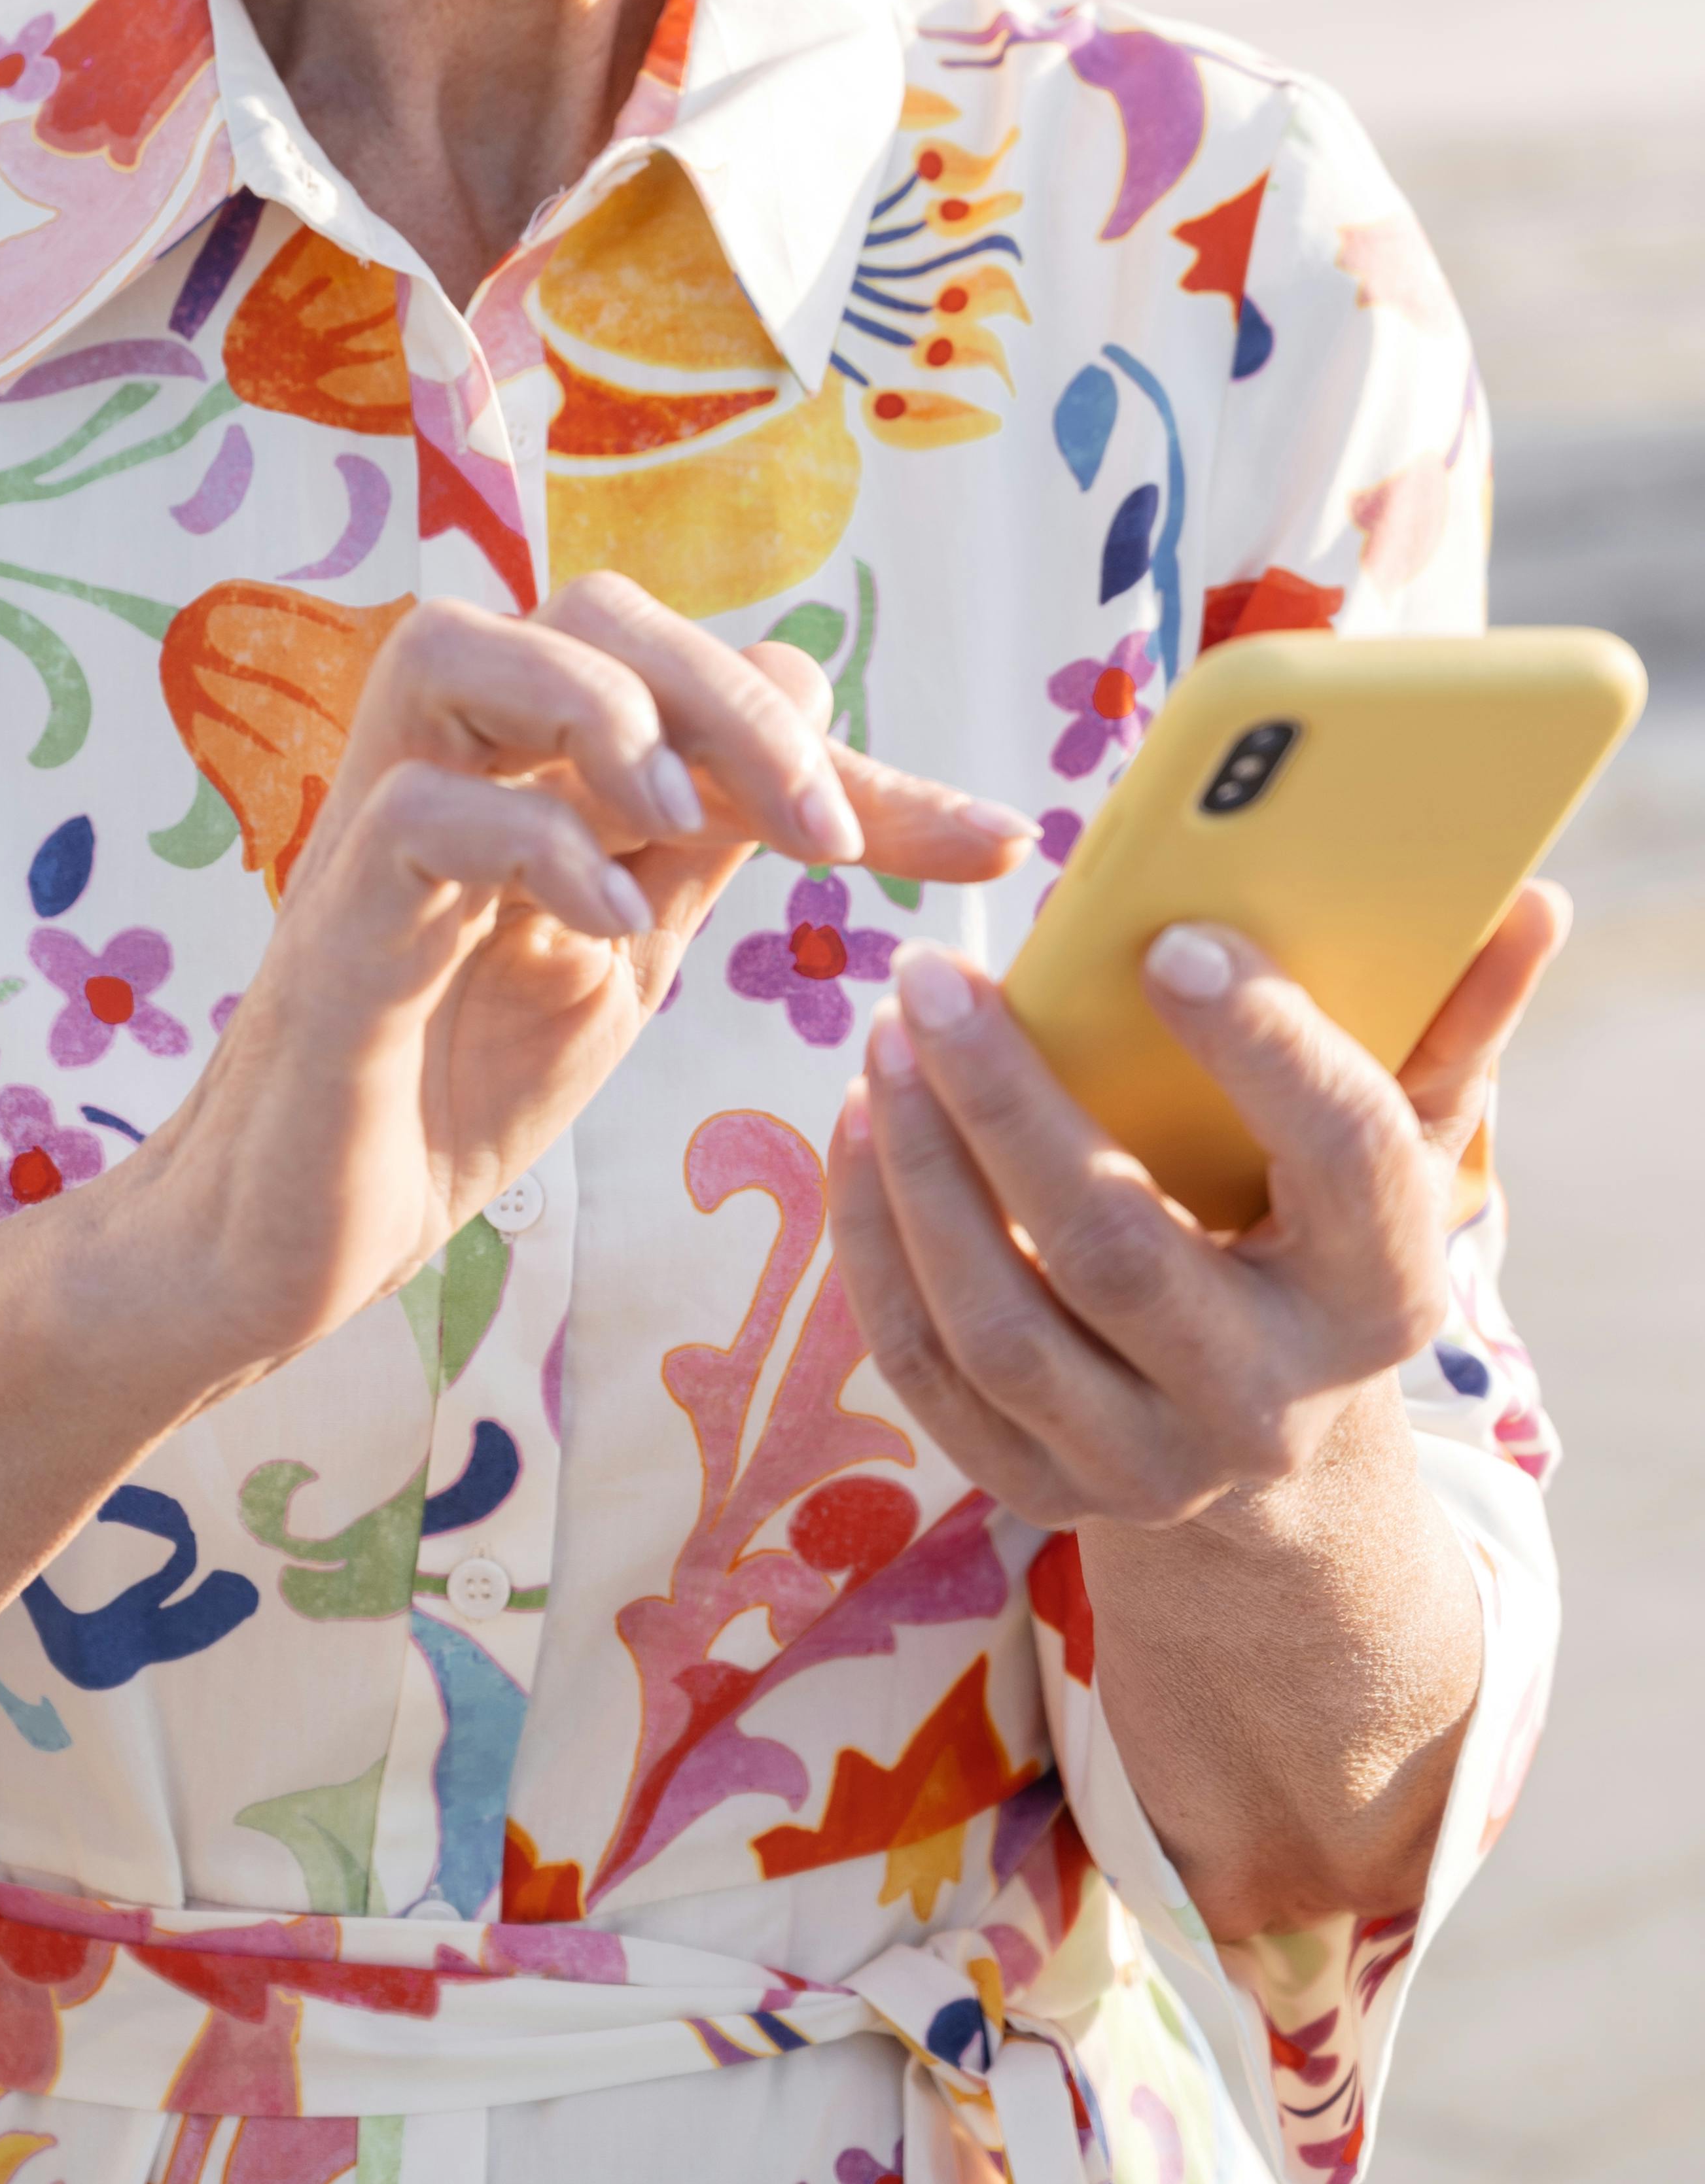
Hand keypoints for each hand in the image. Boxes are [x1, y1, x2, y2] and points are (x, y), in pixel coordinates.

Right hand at [132, 572, 1035, 1387]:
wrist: (305, 1233)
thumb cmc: (453, 1079)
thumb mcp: (623, 953)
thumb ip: (707, 848)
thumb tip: (853, 771)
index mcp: (540, 763)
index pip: (705, 674)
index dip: (847, 747)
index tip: (992, 842)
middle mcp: (459, 757)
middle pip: (593, 610)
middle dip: (735, 697)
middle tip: (832, 834)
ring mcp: (383, 824)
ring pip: (464, 643)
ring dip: (608, 714)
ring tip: (690, 819)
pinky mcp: (338, 916)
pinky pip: (420, 810)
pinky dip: (534, 846)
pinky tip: (615, 925)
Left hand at [828, 879, 1570, 1526]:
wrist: (1271, 1433)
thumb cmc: (1322, 1233)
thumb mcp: (1402, 1139)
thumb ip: (1450, 1021)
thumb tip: (1526, 896)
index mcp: (1382, 1294)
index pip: (1342, 1157)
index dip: (1263, 1045)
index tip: (1169, 940)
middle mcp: (1266, 1401)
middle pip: (1117, 1250)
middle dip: (1008, 1104)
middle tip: (932, 974)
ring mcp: (1144, 1465)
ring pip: (998, 1324)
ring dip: (920, 1169)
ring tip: (882, 1034)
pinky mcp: (1037, 1489)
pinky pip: (924, 1370)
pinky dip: (875, 1243)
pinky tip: (859, 1125)